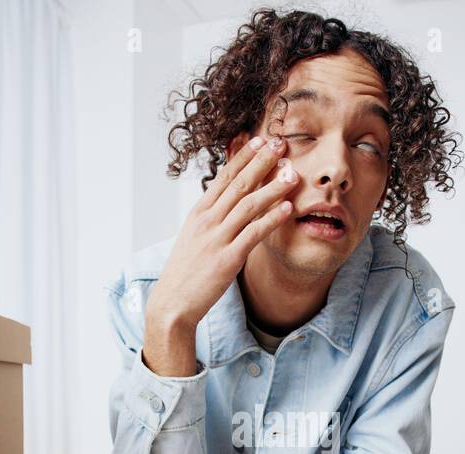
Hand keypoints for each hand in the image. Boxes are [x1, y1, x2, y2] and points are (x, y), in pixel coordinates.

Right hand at [142, 134, 298, 375]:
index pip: (223, 177)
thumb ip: (212, 219)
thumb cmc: (186, 272)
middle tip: (280, 142)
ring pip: (248, 205)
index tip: (260, 139)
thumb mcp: (195, 237)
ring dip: (272, 187)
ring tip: (292, 174)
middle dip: (261, 161)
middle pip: (238, 184)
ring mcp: (217, 239)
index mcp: (199, 213)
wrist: (172, 303)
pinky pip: (253, 234)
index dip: (243, 156)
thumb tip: (229, 203)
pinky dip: (271, 219)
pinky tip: (288, 208)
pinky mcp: (227, 259)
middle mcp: (207, 221)